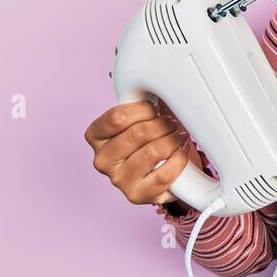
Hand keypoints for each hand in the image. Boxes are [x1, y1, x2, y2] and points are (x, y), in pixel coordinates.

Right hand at [84, 97, 209, 205]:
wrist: (160, 167)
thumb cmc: (149, 136)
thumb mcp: (141, 114)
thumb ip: (140, 99)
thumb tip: (154, 80)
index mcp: (96, 136)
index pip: (117, 117)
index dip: (143, 110)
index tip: (154, 109)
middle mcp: (102, 160)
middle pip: (138, 133)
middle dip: (162, 124)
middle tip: (171, 124)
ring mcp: (118, 180)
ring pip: (154, 151)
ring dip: (173, 141)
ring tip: (178, 138)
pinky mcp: (137, 196)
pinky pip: (166, 173)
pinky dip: (179, 159)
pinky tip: (180, 153)